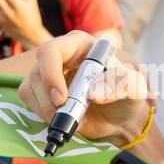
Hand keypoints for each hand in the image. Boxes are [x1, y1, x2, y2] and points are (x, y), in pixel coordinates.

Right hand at [18, 31, 152, 145]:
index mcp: (80, 45)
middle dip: (48, 99)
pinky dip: (42, 114)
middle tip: (65, 115)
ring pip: (30, 88)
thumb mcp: (134, 89)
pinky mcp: (40, 90)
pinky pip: (29, 100)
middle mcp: (60, 55)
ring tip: (73, 118)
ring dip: (46, 109)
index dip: (51, 75)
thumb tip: (93, 93)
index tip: (62, 100)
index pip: (52, 52)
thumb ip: (121, 86)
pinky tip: (62, 118)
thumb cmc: (126, 96)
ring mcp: (47, 72)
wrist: (119, 117)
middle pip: (37, 72)